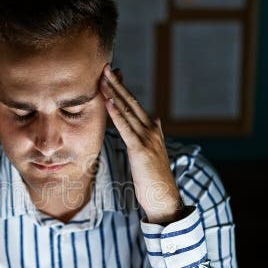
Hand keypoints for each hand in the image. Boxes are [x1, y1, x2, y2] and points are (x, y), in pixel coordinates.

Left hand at [99, 65, 183, 223]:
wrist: (164, 200)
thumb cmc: (155, 179)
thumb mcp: (153, 152)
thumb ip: (153, 135)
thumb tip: (155, 119)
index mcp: (152, 130)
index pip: (135, 105)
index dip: (123, 89)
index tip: (112, 75)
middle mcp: (151, 130)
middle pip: (132, 102)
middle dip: (117, 84)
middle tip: (105, 67)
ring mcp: (147, 139)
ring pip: (128, 111)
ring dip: (114, 93)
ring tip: (103, 78)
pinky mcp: (140, 150)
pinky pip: (126, 128)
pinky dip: (117, 114)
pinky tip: (109, 102)